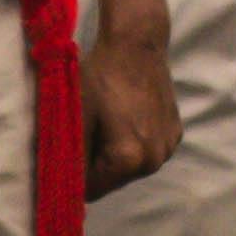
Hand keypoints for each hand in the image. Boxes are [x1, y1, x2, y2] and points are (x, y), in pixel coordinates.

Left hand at [80, 2, 179, 193]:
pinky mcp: (175, 134)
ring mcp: (168, 148)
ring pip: (130, 169)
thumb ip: (69, 157)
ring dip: (115, 156)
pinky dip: (134, 143)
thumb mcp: (76, 117)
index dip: (73, 176)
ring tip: (108, 123)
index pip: (90, 191)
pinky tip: (127, 117)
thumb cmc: (100, 78)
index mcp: (128, 160)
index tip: (66, 154)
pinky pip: (146, 152)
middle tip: (87, 132)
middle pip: (111, 182)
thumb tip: (60, 186)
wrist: (137, 44)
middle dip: (95, 166)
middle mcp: (153, 161)